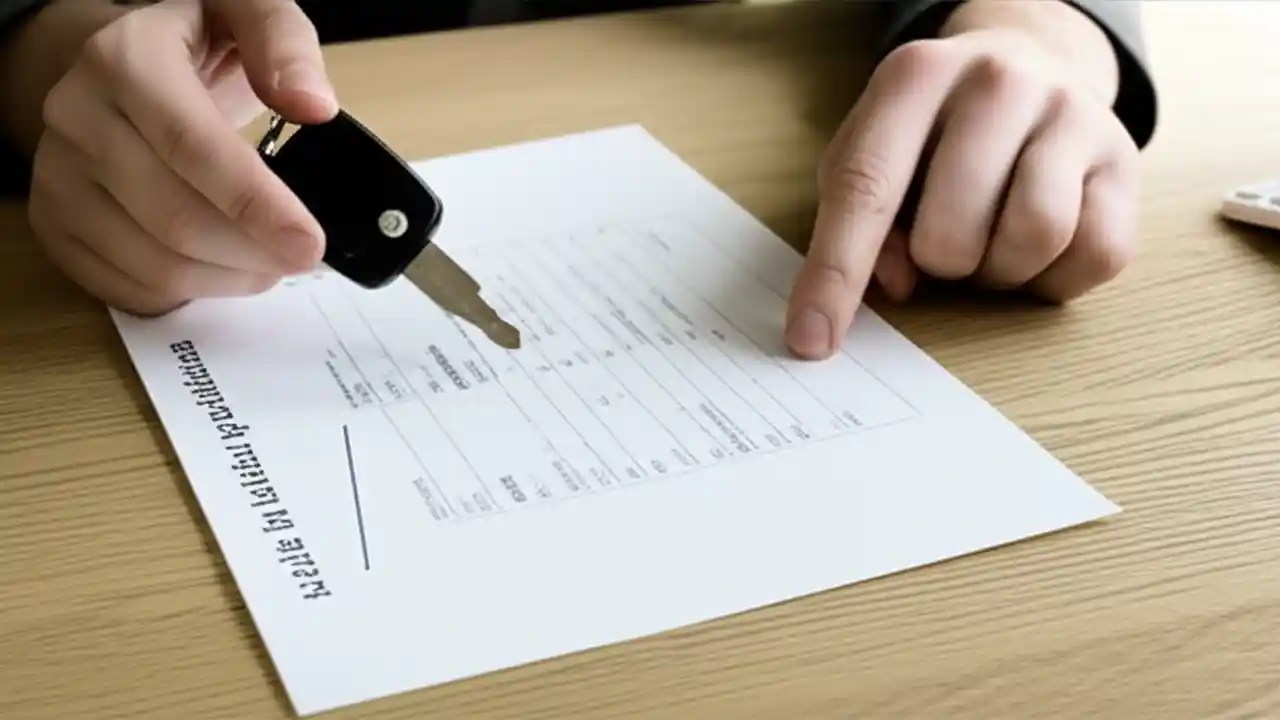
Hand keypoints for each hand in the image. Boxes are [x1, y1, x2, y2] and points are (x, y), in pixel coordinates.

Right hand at [26, 0, 337, 314]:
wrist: (124, 63)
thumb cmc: (198, 42)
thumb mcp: (245, 12)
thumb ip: (283, 43)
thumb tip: (313, 105)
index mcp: (126, 60)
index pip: (192, 148)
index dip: (257, 205)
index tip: (310, 243)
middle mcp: (77, 117)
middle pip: (175, 220)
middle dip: (255, 253)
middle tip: (303, 256)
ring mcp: (58, 175)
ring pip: (155, 265)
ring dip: (230, 279)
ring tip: (271, 262)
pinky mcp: (56, 223)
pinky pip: (129, 288)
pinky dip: (190, 292)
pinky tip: (222, 268)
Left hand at [784, 8, 1139, 359]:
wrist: (1031, 64)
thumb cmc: (932, 132)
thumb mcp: (872, 153)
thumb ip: (859, 218)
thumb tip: (896, 285)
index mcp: (914, 77)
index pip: (865, 188)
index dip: (835, 275)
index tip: (812, 340)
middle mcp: (997, 81)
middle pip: (952, 232)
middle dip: (938, 262)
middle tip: (946, 238)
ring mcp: (1070, 112)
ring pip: (1033, 238)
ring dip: (1000, 271)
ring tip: (991, 240)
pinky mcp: (1125, 156)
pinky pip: (1094, 254)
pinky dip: (1057, 276)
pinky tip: (1038, 247)